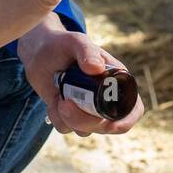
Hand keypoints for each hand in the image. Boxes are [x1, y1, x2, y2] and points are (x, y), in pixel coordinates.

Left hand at [17, 13, 143, 136]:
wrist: (40, 52)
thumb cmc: (64, 45)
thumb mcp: (76, 42)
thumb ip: (87, 51)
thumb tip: (97, 69)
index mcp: (117, 82)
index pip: (132, 110)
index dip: (125, 121)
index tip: (109, 124)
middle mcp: (106, 99)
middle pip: (107, 126)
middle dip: (85, 121)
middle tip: (65, 102)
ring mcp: (88, 110)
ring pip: (85, 130)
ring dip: (69, 118)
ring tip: (59, 95)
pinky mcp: (70, 116)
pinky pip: (66, 127)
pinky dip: (56, 117)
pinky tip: (53, 99)